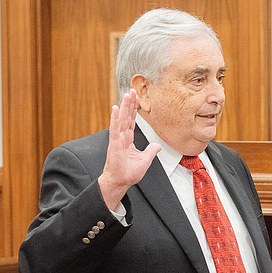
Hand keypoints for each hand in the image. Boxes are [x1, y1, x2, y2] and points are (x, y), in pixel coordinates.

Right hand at [98, 90, 161, 209]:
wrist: (120, 182)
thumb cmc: (128, 173)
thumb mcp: (145, 160)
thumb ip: (151, 151)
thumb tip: (157, 145)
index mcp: (128, 140)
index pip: (131, 121)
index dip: (134, 110)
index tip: (136, 99)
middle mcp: (122, 137)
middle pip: (126, 116)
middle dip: (130, 103)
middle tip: (133, 90)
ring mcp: (117, 139)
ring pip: (121, 119)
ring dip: (124, 106)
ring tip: (126, 94)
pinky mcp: (114, 144)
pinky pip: (115, 129)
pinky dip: (115, 118)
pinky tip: (115, 108)